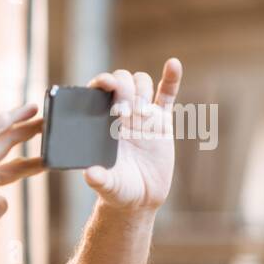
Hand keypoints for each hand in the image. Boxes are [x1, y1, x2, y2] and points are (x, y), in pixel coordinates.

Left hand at [85, 58, 182, 211]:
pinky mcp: (162, 122)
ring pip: (142, 84)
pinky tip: (173, 64)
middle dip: (124, 88)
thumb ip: (100, 180)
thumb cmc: (118, 191)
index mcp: (102, 125)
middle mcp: (121, 116)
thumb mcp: (108, 187)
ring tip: (140, 111)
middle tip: (124, 110)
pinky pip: (167, 95)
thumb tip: (90, 174)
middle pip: (123, 83)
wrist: (140, 199)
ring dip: (142, 87)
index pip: (99, 92)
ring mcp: (142, 117)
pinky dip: (171, 79)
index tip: (107, 85)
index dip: (103, 83)